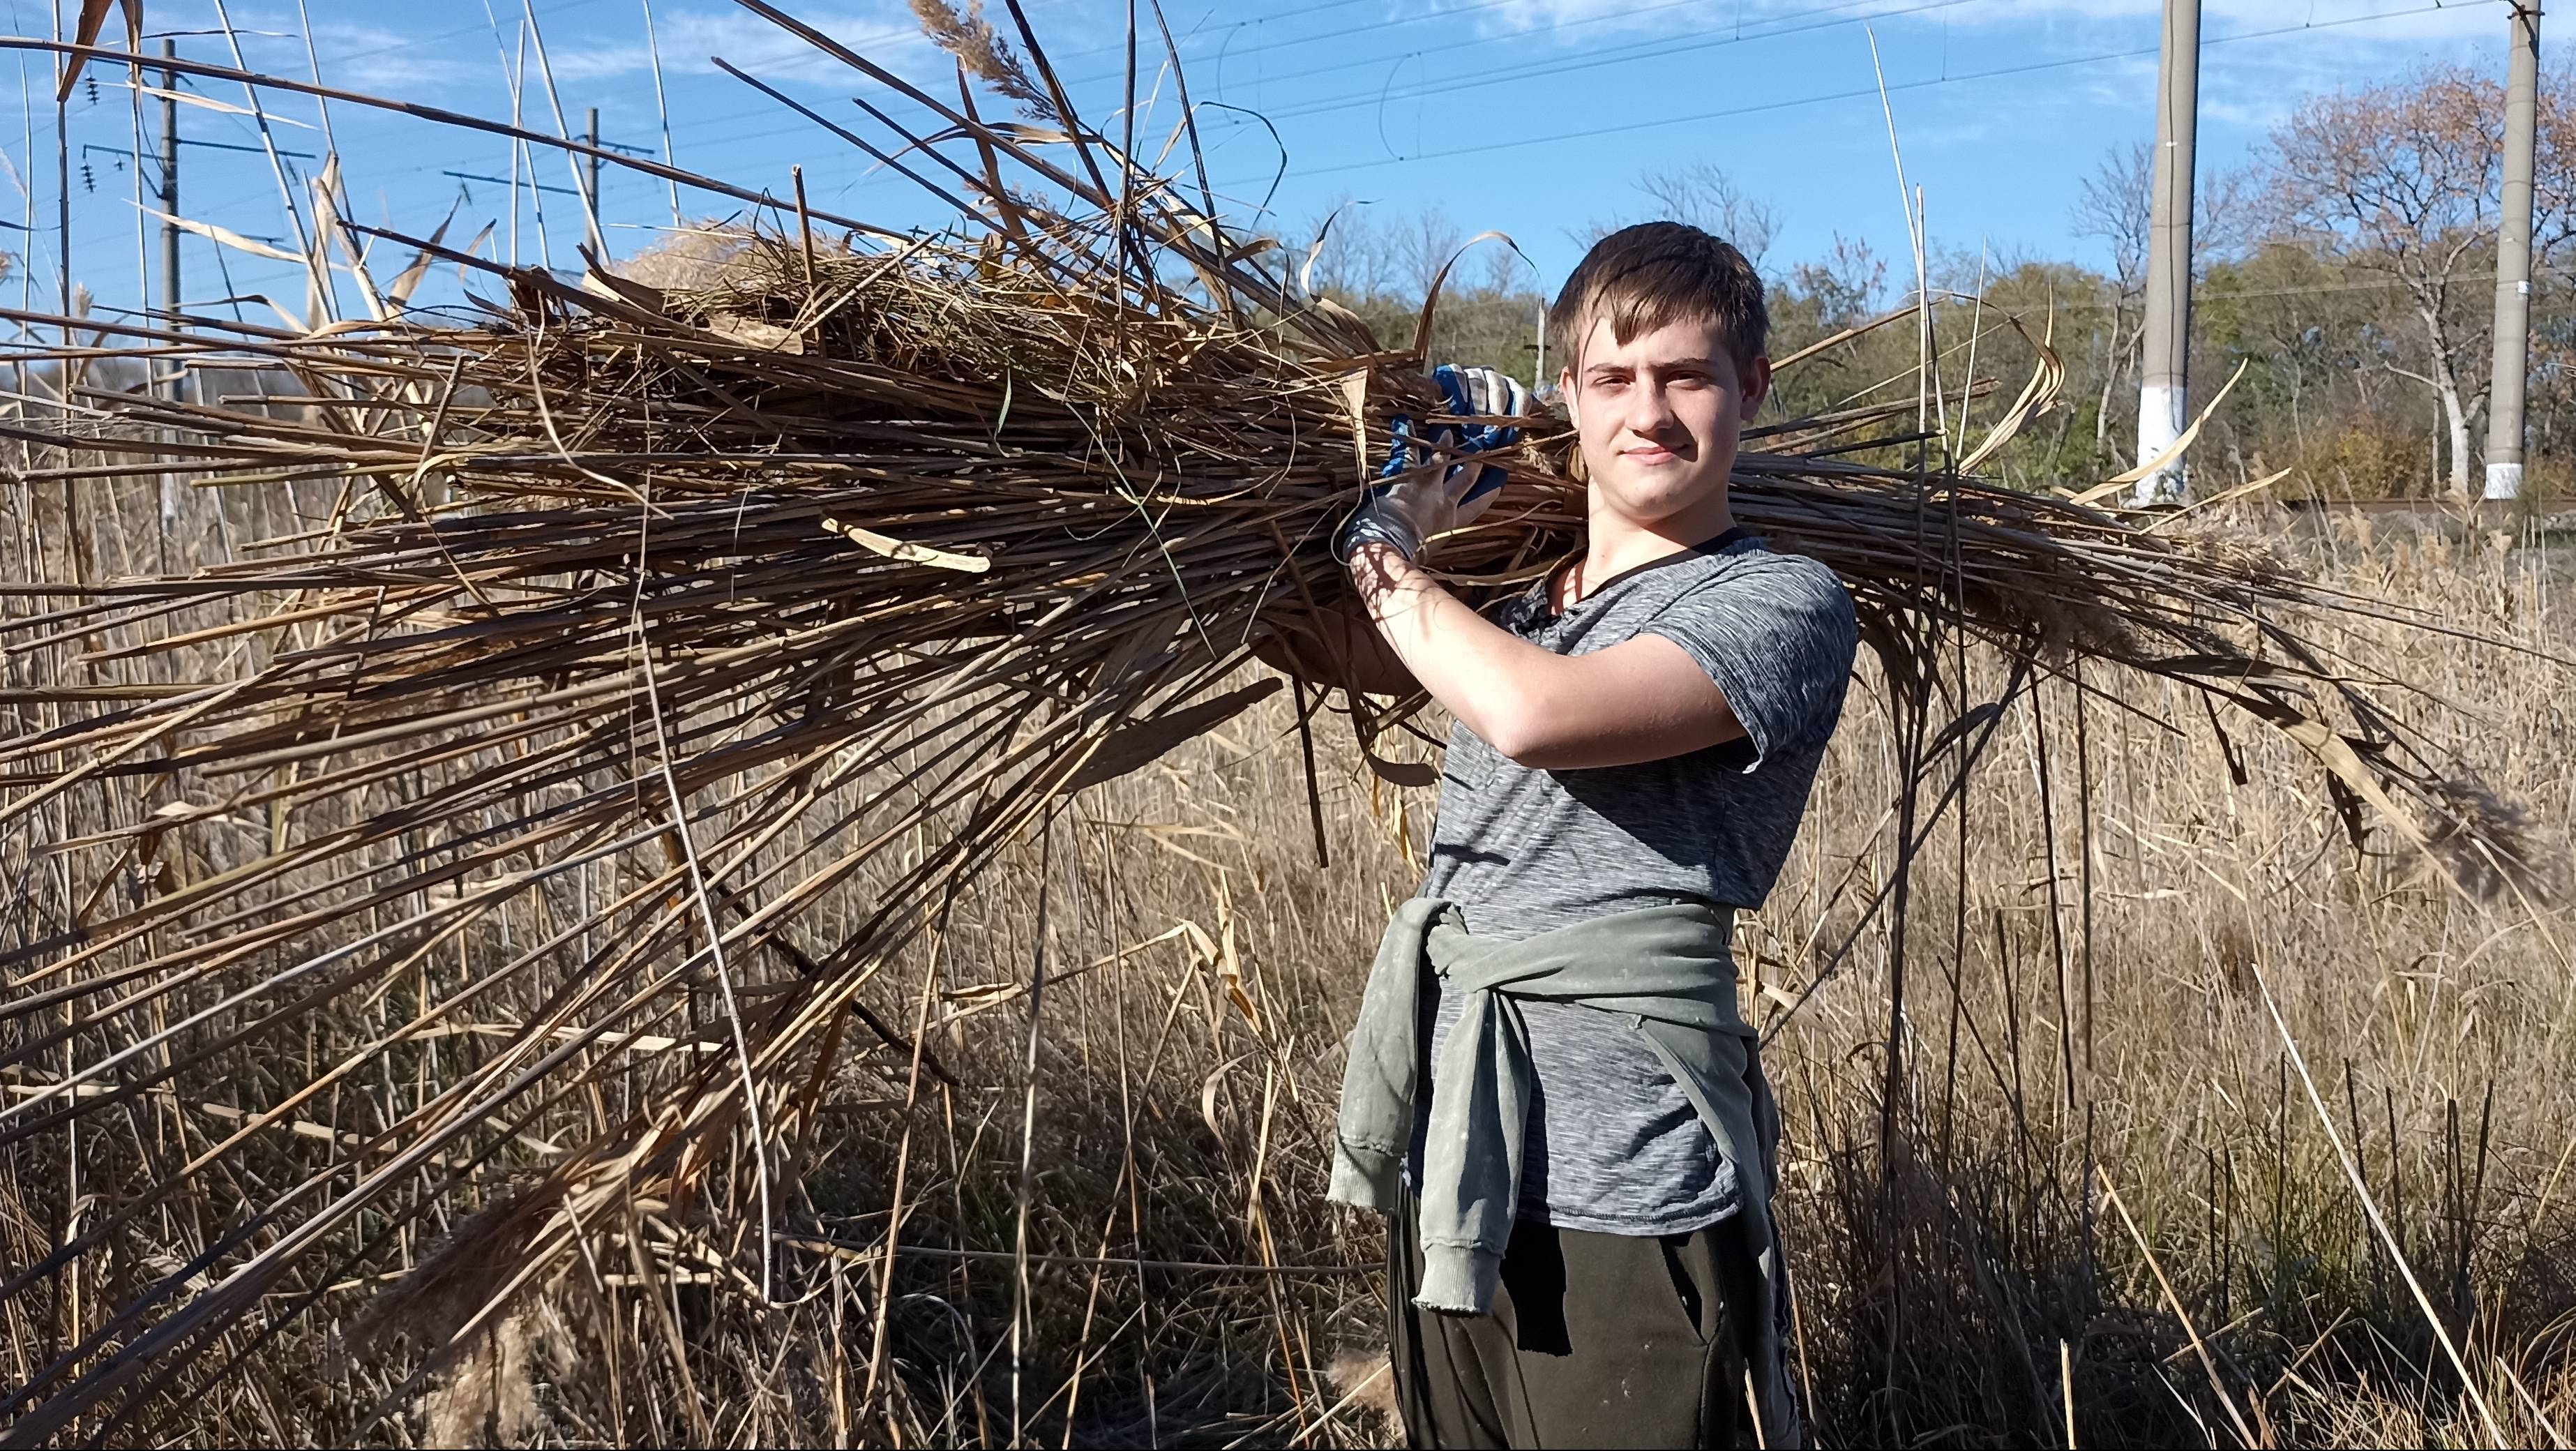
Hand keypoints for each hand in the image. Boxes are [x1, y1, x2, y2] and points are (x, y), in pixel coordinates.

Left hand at [1334, 364, 1531, 562]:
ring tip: (1446, 431)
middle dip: (1474, 464)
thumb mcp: (1428, 556)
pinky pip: (1409, 452)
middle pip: (1465, 478)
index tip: (1498, 482)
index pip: (1477, 507)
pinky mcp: (1410, 477)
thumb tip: (1429, 565)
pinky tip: (1404, 423)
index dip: (1488, 494)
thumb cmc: (1408, 559)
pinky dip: (1406, 437)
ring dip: (1443, 445)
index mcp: (1452, 524)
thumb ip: (1431, 550)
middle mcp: (1445, 502)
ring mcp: (1429, 487)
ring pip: (1442, 460)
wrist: (1392, 547)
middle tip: (1481, 450)